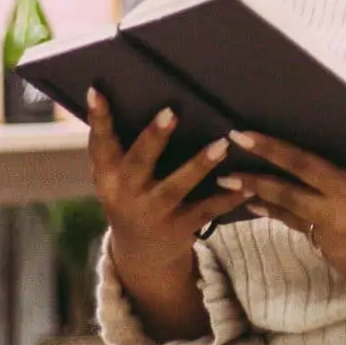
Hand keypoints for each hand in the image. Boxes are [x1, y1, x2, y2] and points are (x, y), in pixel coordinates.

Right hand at [87, 89, 253, 279]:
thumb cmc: (130, 194)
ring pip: (176, 187)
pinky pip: (206, 210)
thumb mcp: (113, 175)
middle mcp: (126, 193)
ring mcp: (153, 212)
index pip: (100, 142)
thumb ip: (115, 144)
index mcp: (107, 175)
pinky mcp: (179, 228)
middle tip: (171, 112)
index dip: (98, 118)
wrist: (141, 253)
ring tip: (221, 144)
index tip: (97, 91)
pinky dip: (228, 198)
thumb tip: (112, 92)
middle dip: (154, 138)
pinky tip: (248, 186)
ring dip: (199, 166)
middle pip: (139, 162)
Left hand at [218, 131, 345, 288]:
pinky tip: (307, 220)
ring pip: (295, 220)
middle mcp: (334, 216)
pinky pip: (319, 240)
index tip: (241, 135)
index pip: (300, 164)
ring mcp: (334, 243)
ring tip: (248, 198)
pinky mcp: (340, 263)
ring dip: (270, 207)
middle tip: (224, 174)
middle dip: (252, 182)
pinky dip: (310, 227)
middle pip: (285, 195)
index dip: (269, 148)